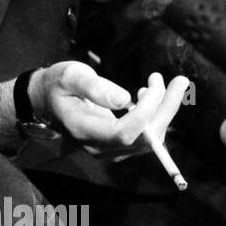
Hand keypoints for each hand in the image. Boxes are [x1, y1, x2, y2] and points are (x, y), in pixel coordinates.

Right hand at [36, 64, 188, 157]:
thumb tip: (124, 100)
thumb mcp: (70, 76)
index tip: (154, 85)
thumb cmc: (58, 84)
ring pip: (150, 140)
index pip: (124, 133)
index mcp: (83, 129)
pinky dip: (157, 117)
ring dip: (164, 112)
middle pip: (144, 139)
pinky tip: (149, 97)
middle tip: (177, 81)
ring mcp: (109, 149)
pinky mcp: (118, 146)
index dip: (145, 113)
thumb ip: (94, 87)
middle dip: (166, 110)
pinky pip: (147, 138)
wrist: (48, 100)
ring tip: (156, 84)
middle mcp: (98, 146)